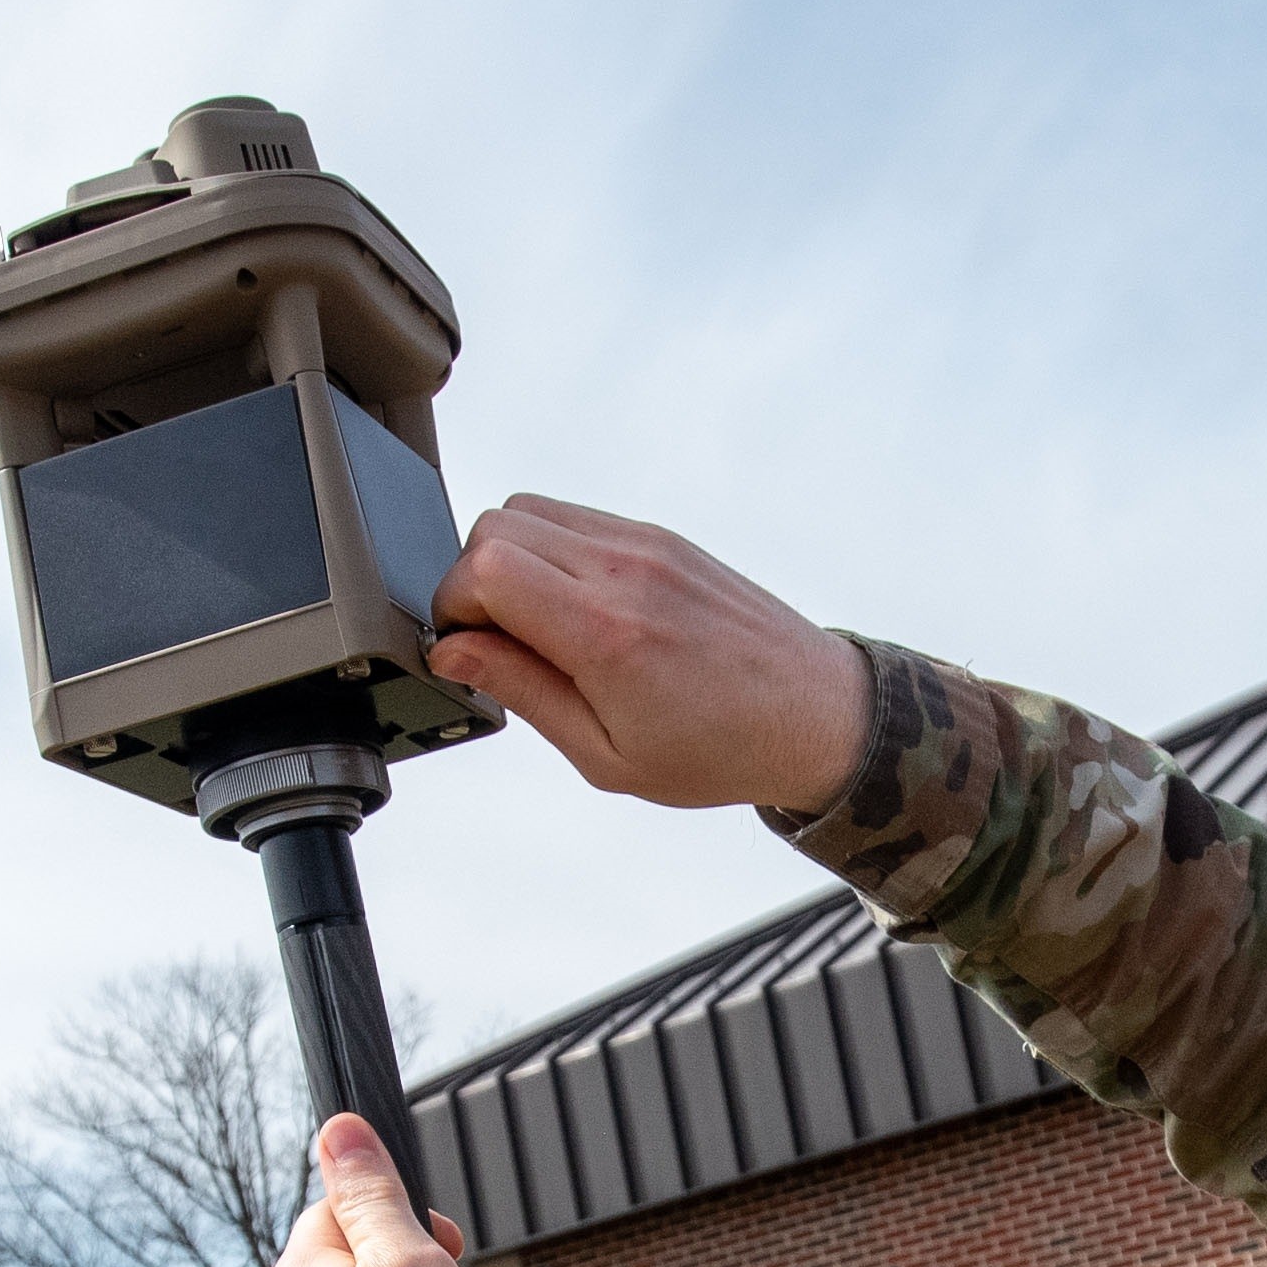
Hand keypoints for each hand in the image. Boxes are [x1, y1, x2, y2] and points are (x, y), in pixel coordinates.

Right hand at [429, 498, 864, 810]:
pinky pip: (575, 518)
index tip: (465, 650)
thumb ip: (523, 691)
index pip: (483, 568)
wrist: (813, 715)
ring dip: (510, 561)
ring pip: (529, 511)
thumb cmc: (720, 749)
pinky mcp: (661, 536)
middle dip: (472, 583)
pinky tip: (576, 609)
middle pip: (495, 527)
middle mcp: (625, 571)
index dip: (453, 608)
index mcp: (606, 632)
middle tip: (498, 640)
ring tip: (538, 626)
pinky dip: (551, 553)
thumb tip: (453, 650)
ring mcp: (646, 544)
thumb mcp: (606, 755)